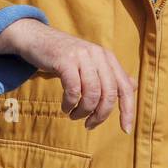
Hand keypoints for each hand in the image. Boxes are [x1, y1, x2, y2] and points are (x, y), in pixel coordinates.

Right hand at [0, 19, 136, 130]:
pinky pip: (73, 89)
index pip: (125, 88)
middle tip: (89, 125)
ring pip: (92, 94)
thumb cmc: (63, 55)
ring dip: (83, 111)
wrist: (34, 37)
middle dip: (100, 115)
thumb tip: (132, 87)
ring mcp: (82, 56)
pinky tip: (65, 107)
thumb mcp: (90, 62)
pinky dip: (70, 103)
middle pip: (109, 94)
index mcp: (107, 58)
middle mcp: (98, 55)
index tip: (125, 130)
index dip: (128, 111)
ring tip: (74, 115)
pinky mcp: (65, 60)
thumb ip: (110, 74)